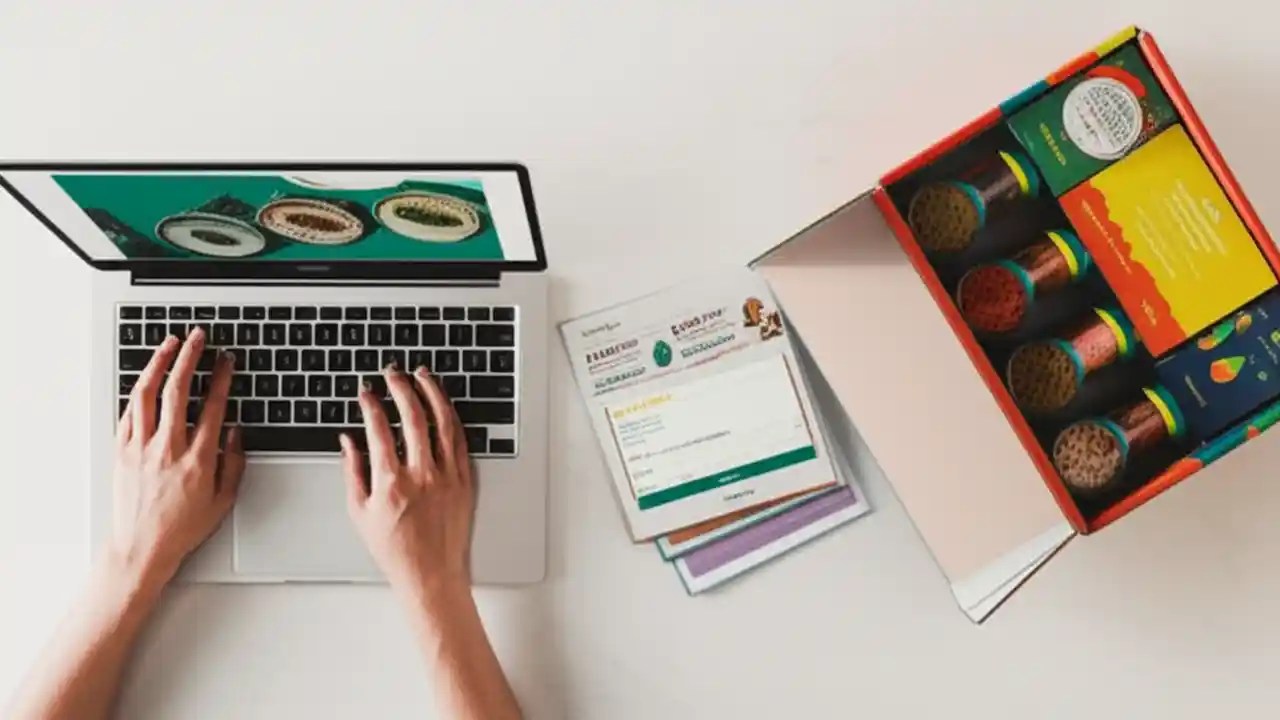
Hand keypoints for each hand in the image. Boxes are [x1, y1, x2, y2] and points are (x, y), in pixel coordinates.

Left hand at [111, 328, 245, 581]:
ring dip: (158, 364)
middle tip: (198, 338)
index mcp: (197, 461)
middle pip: (177, 390)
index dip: (221, 378)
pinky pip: (129, 413)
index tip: (226, 361)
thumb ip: (234, 462)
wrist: (141, 548)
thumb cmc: (182, 528)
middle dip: (189, 357)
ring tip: (169, 345)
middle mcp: (167, 450)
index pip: (213, 407)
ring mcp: (140, 449)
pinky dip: (139, 391)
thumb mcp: (224, 500)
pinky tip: (147, 380)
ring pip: (147, 394)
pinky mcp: (121, 452)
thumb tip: (236, 432)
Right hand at [340, 366, 475, 599]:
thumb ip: (351, 472)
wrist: (431, 573)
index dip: (371, 404)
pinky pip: (459, 439)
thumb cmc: (394, 549)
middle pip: (413, 417)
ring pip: (442, 422)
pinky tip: (443, 404)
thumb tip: (347, 440)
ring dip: (432, 393)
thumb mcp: (359, 513)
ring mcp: (446, 476)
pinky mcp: (464, 480)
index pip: (379, 429)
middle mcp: (421, 475)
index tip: (366, 391)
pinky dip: (451, 417)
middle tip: (393, 373)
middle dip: (401, 387)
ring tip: (422, 376)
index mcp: (391, 483)